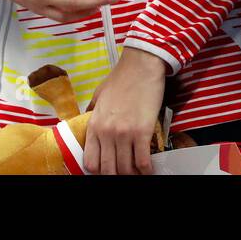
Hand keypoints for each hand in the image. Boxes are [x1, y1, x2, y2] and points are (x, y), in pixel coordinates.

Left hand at [85, 47, 168, 175]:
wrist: (141, 65)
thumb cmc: (122, 77)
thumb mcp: (99, 95)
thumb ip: (93, 111)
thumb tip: (92, 119)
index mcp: (94, 125)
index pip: (91, 162)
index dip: (100, 171)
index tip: (110, 169)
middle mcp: (106, 133)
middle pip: (109, 169)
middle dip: (117, 175)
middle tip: (126, 172)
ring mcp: (124, 134)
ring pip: (126, 168)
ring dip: (133, 173)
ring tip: (138, 171)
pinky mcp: (142, 131)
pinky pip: (143, 160)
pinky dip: (146, 169)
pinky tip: (149, 169)